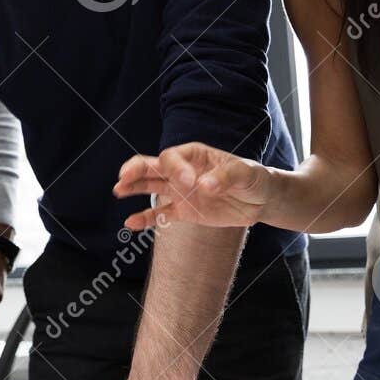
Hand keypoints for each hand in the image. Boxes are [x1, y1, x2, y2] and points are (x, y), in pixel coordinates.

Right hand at [113, 143, 273, 232]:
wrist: (261, 201)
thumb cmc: (254, 179)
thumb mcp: (245, 174)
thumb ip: (224, 177)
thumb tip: (202, 186)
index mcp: (194, 155)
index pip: (172, 157)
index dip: (175, 168)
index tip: (189, 182)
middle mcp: (182, 171)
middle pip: (152, 167)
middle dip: (136, 170)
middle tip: (124, 177)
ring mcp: (181, 191)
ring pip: (151, 187)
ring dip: (134, 188)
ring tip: (118, 190)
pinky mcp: (184, 211)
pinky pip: (160, 214)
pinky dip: (145, 218)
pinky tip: (131, 224)